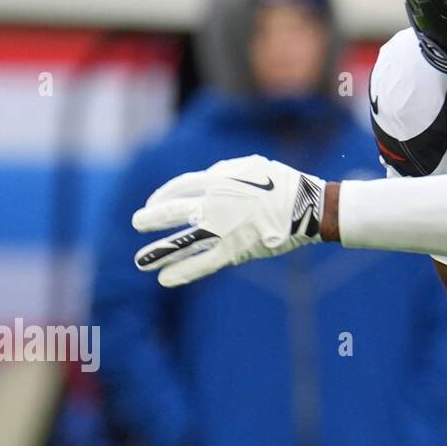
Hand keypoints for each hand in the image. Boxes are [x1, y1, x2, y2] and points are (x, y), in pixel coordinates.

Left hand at [133, 155, 325, 287]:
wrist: (308, 205)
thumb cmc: (283, 183)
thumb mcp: (252, 166)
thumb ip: (225, 172)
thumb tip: (207, 178)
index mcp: (218, 180)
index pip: (179, 187)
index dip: (162, 195)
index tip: (153, 203)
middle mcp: (215, 203)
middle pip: (174, 212)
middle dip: (152, 219)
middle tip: (138, 224)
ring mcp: (223, 228)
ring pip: (183, 241)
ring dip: (159, 252)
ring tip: (140, 261)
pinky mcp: (235, 250)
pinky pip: (204, 262)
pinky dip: (184, 271)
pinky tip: (165, 279)